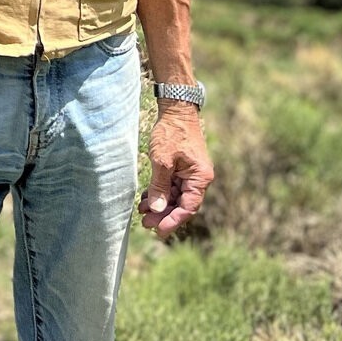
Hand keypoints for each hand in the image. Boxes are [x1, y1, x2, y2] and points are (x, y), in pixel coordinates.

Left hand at [138, 108, 211, 238]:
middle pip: (181, 204)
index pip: (188, 207)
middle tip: (145, 223)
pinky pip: (171, 187)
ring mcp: (190, 174)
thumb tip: (156, 209)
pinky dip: (159, 193)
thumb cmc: (171, 133)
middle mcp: (198, 178)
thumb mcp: (162, 161)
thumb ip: (160, 186)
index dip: (173, 220)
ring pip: (175, 197)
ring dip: (159, 205)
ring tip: (142, 212)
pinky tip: (145, 200)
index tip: (159, 230)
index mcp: (200, 178)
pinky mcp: (181, 169)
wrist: (176, 110)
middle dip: (163, 214)